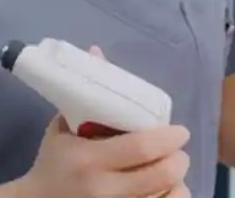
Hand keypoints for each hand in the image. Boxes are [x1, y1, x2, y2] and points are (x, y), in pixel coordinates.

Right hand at [19, 47, 191, 197]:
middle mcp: (103, 190)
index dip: (168, 138)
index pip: (141, 148)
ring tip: (173, 172)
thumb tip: (97, 51)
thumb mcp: (62, 127)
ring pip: (163, 197)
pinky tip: (166, 191)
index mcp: (88, 160)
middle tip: (180, 152)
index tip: (181, 131)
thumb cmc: (52, 162)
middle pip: (160, 175)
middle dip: (178, 161)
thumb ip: (84, 93)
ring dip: (177, 182)